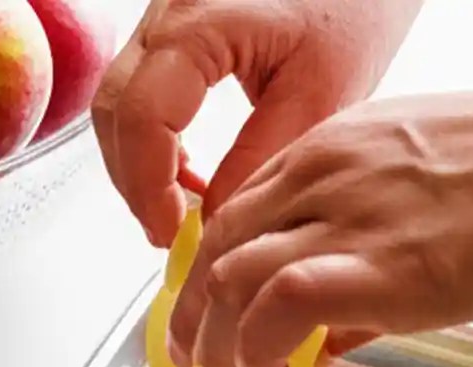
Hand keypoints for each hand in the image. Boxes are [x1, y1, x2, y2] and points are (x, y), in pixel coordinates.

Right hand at [92, 0, 419, 246]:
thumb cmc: (356, 0)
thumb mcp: (320, 94)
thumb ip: (260, 161)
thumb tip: (216, 223)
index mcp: (198, 25)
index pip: (143, 121)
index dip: (147, 190)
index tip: (171, 237)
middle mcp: (167, 12)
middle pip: (115, 111)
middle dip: (135, 182)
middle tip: (170, 233)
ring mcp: (164, 13)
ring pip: (119, 100)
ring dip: (139, 161)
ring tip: (180, 210)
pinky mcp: (175, 23)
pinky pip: (140, 85)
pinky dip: (152, 135)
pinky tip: (188, 170)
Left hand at [167, 89, 472, 366]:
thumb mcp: (416, 184)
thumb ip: (363, 249)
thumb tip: (331, 336)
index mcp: (326, 150)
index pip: (238, 215)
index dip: (211, 274)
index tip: (209, 313)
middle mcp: (318, 177)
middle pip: (216, 248)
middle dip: (191, 314)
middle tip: (193, 358)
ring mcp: (342, 219)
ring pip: (228, 279)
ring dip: (215, 342)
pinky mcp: (374, 268)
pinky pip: (276, 307)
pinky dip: (256, 348)